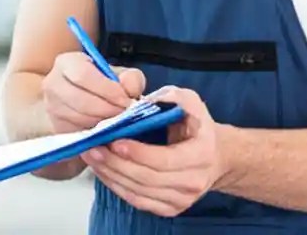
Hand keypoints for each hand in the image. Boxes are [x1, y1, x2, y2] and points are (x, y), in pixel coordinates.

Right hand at [42, 51, 145, 133]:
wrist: (77, 100)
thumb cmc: (100, 84)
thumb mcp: (118, 75)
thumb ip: (131, 78)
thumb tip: (131, 91)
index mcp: (67, 62)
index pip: (83, 75)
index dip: (107, 89)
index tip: (126, 100)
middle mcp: (53, 83)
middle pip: (81, 100)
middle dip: (108, 109)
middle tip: (125, 115)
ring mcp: (51, 107)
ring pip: (79, 119)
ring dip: (103, 123)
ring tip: (118, 122)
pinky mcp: (56, 126)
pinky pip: (77, 133)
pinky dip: (95, 133)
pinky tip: (106, 129)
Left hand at [80, 86, 226, 216]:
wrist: (214, 155)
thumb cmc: (195, 124)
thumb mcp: (188, 101)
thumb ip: (166, 98)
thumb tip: (137, 102)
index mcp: (201, 154)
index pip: (164, 160)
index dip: (137, 153)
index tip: (115, 142)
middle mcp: (193, 181)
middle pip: (147, 178)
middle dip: (115, 163)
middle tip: (93, 147)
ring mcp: (182, 199)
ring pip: (138, 192)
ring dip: (111, 175)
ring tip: (92, 156)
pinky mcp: (169, 208)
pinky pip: (137, 201)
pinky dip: (116, 186)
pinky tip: (103, 170)